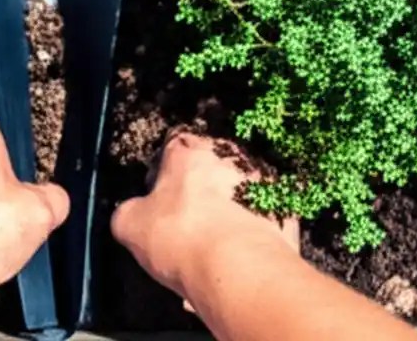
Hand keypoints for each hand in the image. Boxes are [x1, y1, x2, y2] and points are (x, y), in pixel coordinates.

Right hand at [111, 132, 297, 299]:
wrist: (241, 268)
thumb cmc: (179, 237)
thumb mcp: (129, 224)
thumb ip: (129, 210)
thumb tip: (134, 213)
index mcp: (189, 150)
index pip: (171, 148)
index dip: (162, 176)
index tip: (159, 205)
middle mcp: (230, 155)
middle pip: (209, 170)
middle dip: (199, 194)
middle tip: (187, 229)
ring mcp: (263, 182)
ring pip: (238, 195)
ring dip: (228, 214)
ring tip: (215, 251)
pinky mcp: (287, 210)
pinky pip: (262, 220)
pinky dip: (251, 235)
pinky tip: (237, 261)